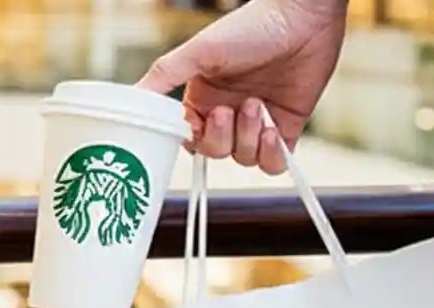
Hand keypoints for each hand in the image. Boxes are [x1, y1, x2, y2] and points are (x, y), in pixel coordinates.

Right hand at [137, 0, 348, 173]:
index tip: (197, 123)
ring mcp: (257, 122)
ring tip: (258, 105)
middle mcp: (228, 112)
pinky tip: (272, 130)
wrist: (302, 17)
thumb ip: (164, 76)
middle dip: (221, 137)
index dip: (192, 138)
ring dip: (247, 138)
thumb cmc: (250, 27)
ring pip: (242, 158)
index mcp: (202, 98)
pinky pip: (273, 164)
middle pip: (214, 152)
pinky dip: (271, 155)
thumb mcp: (197, 51)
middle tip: (229, 110)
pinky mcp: (286, 127)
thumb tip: (131, 97)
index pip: (188, 137)